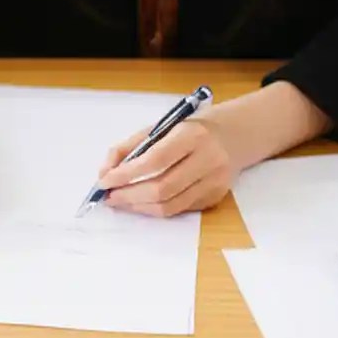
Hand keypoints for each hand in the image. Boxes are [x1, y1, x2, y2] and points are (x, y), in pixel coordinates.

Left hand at [96, 82, 332, 217]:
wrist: (232, 136)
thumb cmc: (189, 130)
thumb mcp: (160, 128)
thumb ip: (128, 147)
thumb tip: (104, 173)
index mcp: (193, 135)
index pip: (155, 160)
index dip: (127, 174)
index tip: (105, 182)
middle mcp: (208, 159)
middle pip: (162, 189)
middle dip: (129, 196)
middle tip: (109, 197)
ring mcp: (215, 182)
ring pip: (169, 206)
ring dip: (139, 207)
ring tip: (121, 202)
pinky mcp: (215, 198)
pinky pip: (179, 210)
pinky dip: (155, 209)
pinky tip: (142, 202)